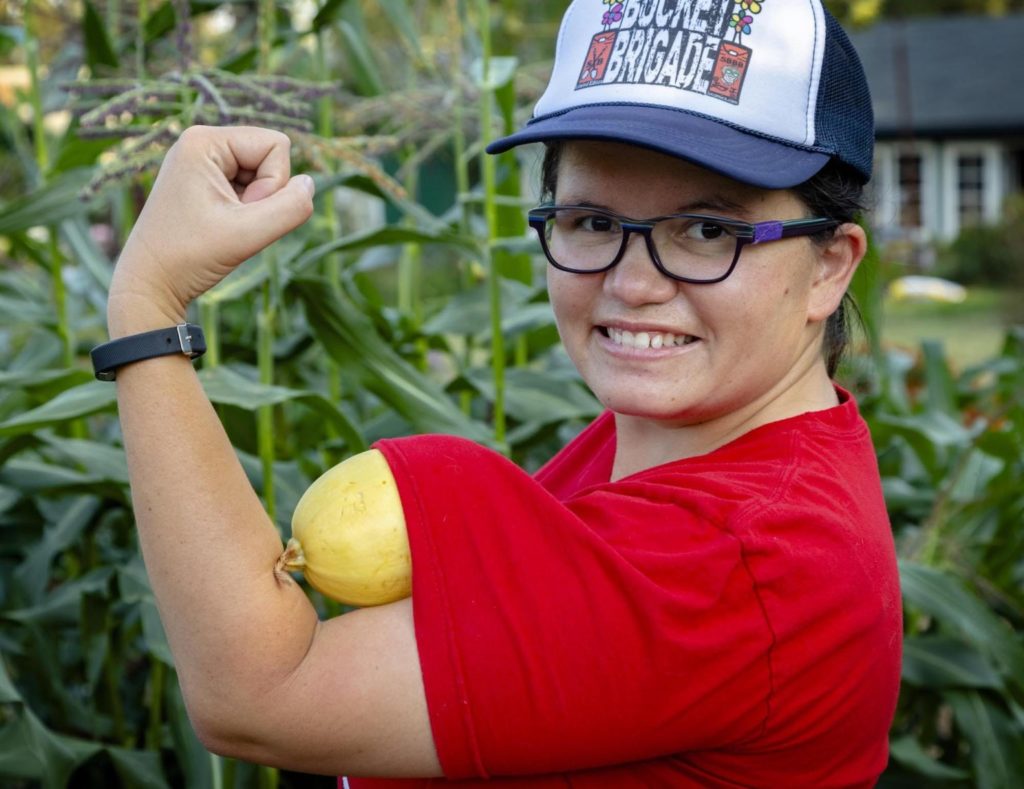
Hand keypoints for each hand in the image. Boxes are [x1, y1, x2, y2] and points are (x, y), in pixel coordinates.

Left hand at [108, 125, 314, 332]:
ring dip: (256, 205)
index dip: (273, 184)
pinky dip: (246, 210)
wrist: (150, 283)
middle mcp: (200, 142)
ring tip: (224, 226)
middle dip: (264, 194)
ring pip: (262, 173)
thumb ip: (291, 208)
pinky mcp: (203, 181)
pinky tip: (222, 227)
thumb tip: (310, 184)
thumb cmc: (190, 257)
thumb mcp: (248, 234)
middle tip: (232, 222)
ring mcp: (200, 161)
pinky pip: (247, 185)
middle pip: (270, 156)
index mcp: (204, 140)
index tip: (241, 212)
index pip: (276, 145)